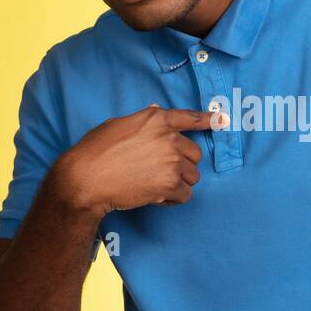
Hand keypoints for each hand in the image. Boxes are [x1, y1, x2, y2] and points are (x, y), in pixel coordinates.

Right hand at [51, 104, 216, 215]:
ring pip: (192, 176)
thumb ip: (143, 120)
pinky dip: (173, 199)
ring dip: (178, 183)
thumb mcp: (119, 125)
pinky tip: (156, 197)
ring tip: (155, 185)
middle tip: (161, 171)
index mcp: (156, 120)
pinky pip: (185, 195)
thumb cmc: (96, 151)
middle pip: (195, 153)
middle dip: (182, 164)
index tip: (224, 121)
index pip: (190, 118)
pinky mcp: (170, 185)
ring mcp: (171, 162)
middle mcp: (169, 138)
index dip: (209, 120)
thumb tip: (157, 111)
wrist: (87, 178)